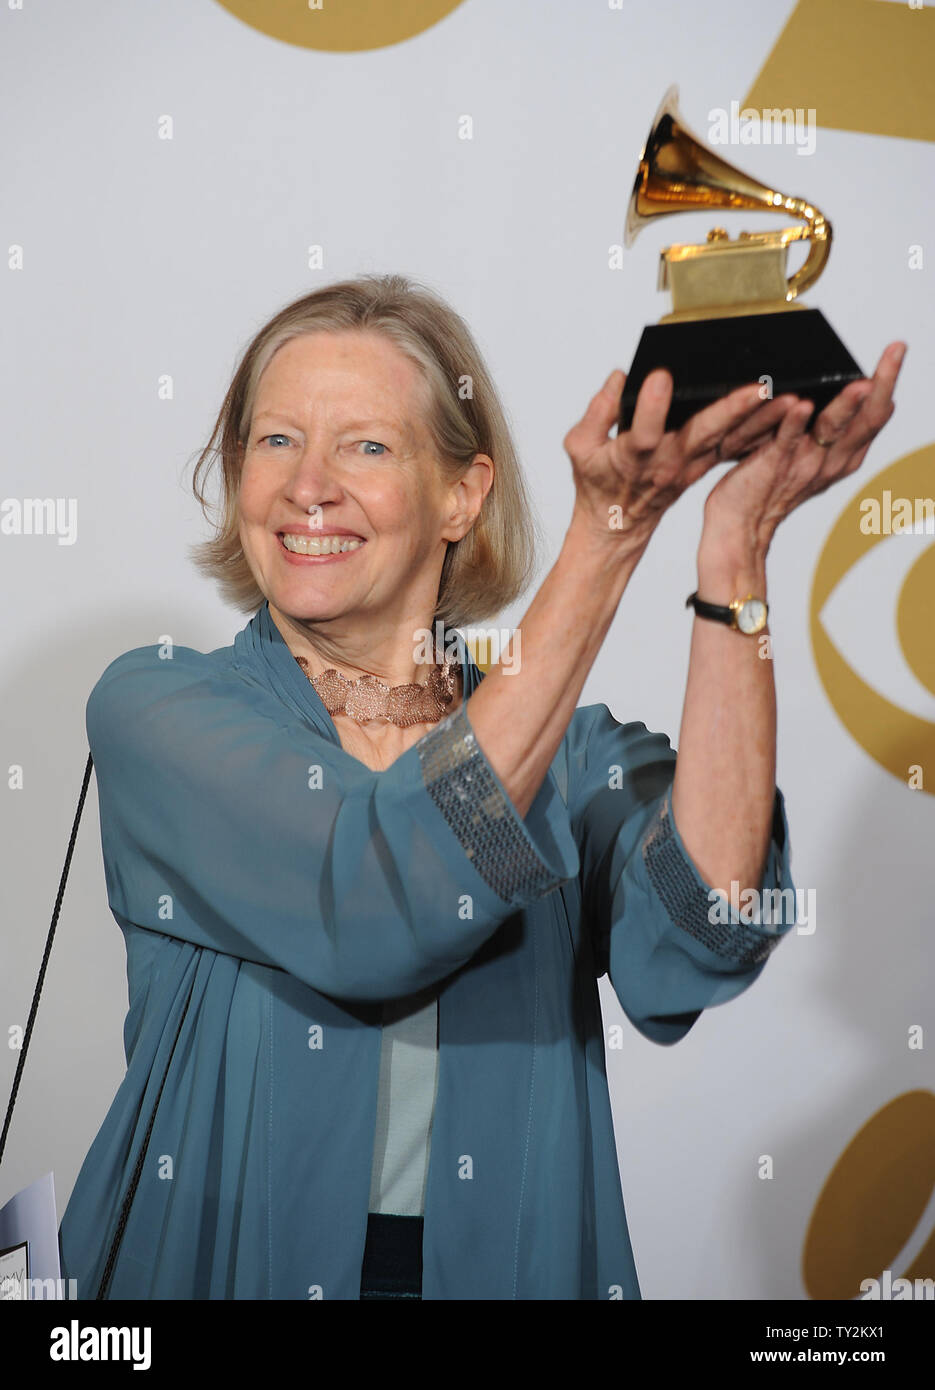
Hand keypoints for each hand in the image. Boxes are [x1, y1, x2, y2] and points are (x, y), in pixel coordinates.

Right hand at [563, 365, 798, 552]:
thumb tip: (621, 379)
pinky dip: (758, 434)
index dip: (650, 407)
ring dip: (758, 421)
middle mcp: (665, 463)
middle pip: (701, 435)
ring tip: (788, 399)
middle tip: (759, 389)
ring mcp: (688, 467)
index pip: (642, 433)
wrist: (615, 526)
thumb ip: (597, 412)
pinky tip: (782, 417)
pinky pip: (733, 449)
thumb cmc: (596, 484)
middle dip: (731, 410)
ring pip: (726, 441)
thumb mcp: (579, 449)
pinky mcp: (701, 468)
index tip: (659, 377)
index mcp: (632, 457)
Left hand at [699, 341, 906, 565]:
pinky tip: (801, 404)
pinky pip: (787, 439)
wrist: (741, 525)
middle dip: (884, 383)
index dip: (888, 384)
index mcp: (842, 456)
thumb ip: (824, 433)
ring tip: (861, 383)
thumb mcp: (809, 459)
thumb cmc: (770, 488)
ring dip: (848, 405)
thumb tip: (833, 393)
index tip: (896, 352)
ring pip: (833, 429)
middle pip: (867, 419)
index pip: (875, 416)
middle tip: (896, 350)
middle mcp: (831, 460)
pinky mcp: (774, 463)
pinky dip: (794, 421)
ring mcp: (804, 463)